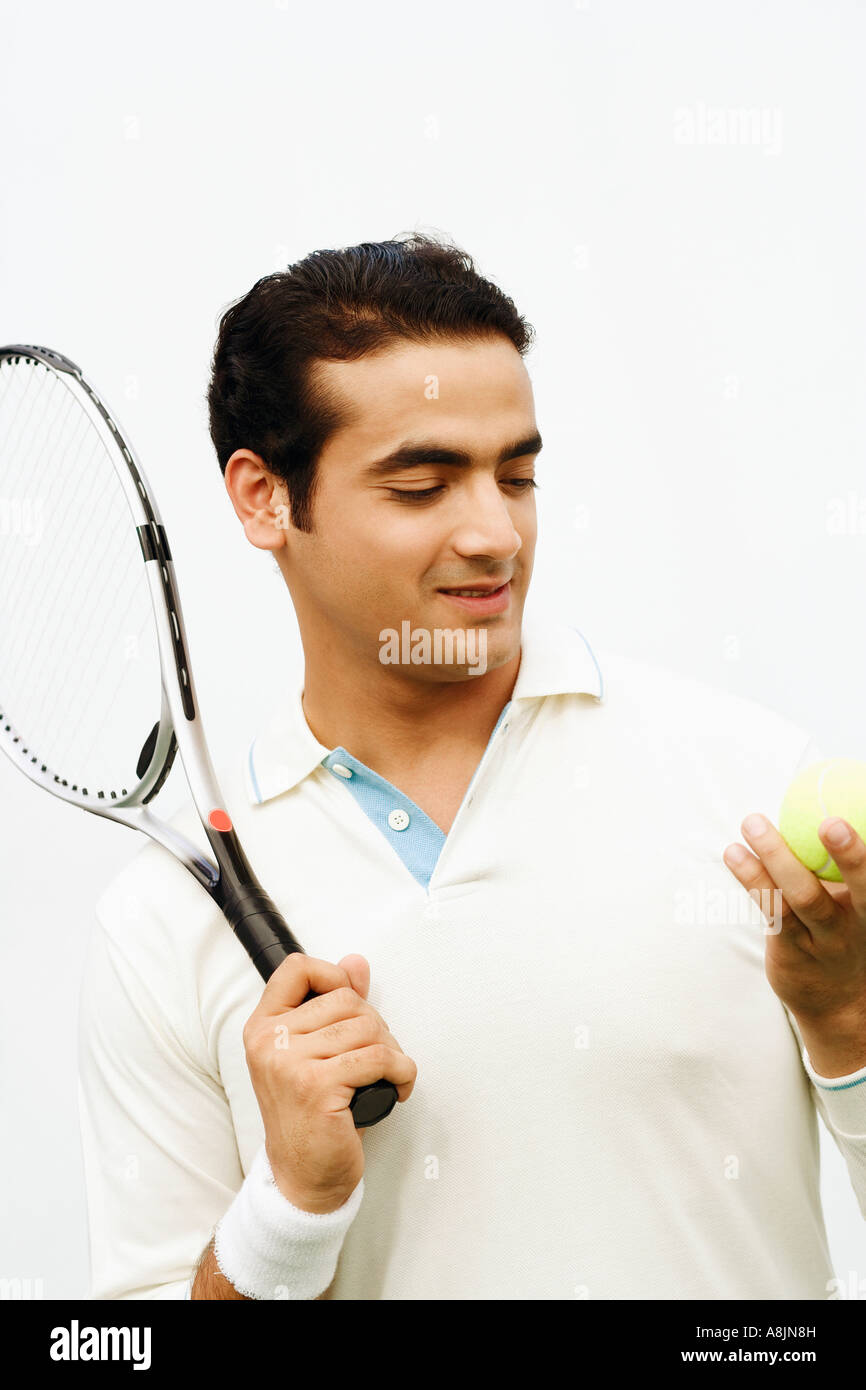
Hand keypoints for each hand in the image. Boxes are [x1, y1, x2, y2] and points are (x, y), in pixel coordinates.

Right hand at [242, 953, 415, 1213]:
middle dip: (376, 1026)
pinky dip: (401, 1071)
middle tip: (377, 1057)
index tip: (351, 1000)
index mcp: (264, 1027)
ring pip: (368, 1027)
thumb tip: (356, 963)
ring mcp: (289, 1063)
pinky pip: (379, 1058)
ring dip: (391, 1051)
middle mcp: (269, 1041)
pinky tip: (397, 1086)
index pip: (296, 968)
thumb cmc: (310, 1116)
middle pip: (347, 999)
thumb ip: (333, 1005)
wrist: (304, 1176)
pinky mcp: (316, 1087)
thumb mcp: (315, 1054)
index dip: (333, 976)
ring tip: (386, 1074)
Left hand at [722, 813, 865, 1071]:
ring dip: (776, 857)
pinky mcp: (792, 949)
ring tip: (752, 822)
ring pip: (803, 897)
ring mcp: (826, 939)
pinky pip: (772, 910)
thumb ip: (846, 867)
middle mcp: (860, 923)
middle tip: (830, 822)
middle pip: (862, 889)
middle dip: (852, 856)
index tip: (853, 820)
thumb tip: (834, 801)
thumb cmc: (849, 931)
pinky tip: (733, 853)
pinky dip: (752, 878)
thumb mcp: (859, 902)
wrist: (839, 1005)